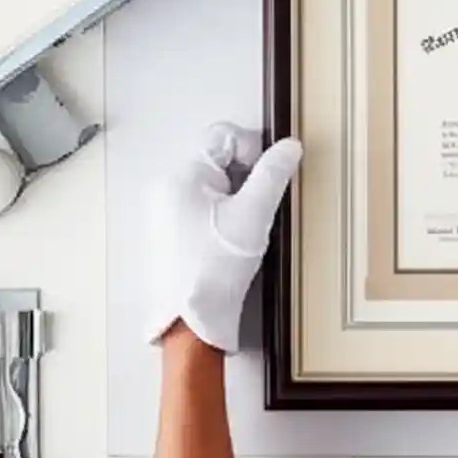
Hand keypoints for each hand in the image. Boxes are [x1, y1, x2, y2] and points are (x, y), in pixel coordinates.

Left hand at [146, 122, 302, 352]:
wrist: (190, 322)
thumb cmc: (216, 268)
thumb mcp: (254, 214)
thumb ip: (273, 174)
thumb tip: (289, 146)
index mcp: (183, 175)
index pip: (224, 136)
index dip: (254, 149)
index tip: (267, 178)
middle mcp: (168, 187)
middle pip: (219, 159)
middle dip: (247, 177)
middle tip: (259, 208)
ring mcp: (167, 211)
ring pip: (214, 184)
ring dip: (238, 197)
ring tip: (246, 229)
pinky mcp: (172, 232)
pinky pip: (204, 206)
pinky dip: (225, 215)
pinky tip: (233, 241)